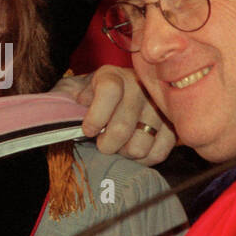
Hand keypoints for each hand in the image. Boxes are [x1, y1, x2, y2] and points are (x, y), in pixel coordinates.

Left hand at [54, 66, 175, 166]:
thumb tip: (71, 108)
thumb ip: (63, 98)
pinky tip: (134, 149)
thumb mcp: (72, 90)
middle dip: (106, 144)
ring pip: (139, 145)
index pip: (109, 92)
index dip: (95, 117)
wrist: (120, 92)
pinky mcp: (173, 125)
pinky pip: (158, 153)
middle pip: (122, 128)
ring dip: (125, 152)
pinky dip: (143, 159)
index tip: (87, 130)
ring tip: (120, 145)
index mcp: (112, 76)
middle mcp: (140, 87)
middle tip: (102, 143)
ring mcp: (159, 106)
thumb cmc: (91, 95)